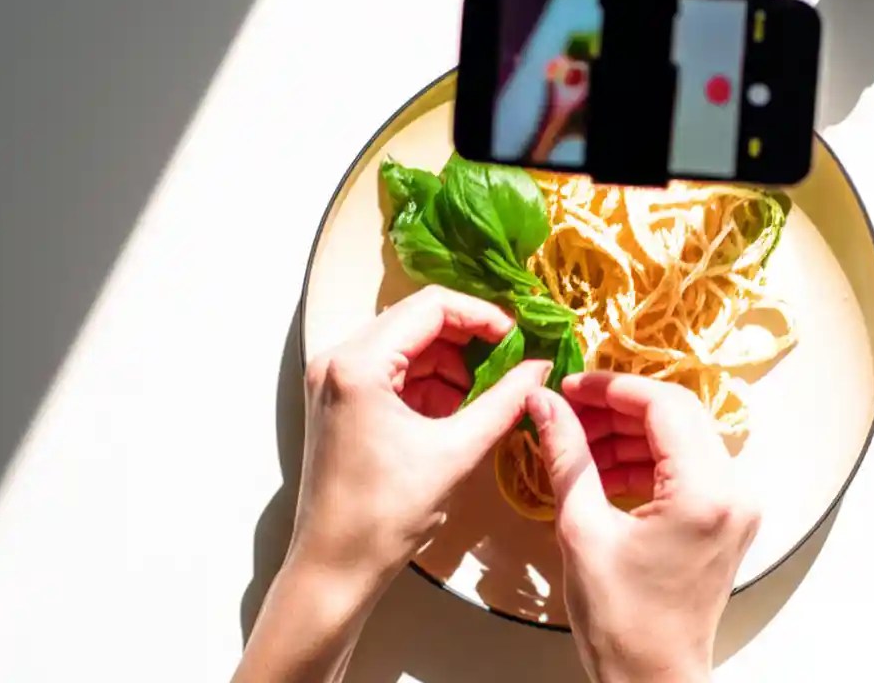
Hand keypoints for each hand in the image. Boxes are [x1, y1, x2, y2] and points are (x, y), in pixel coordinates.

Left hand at [293, 284, 550, 582]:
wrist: (334, 566)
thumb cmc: (385, 515)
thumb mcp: (456, 452)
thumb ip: (503, 402)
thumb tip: (540, 368)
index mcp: (358, 365)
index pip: (431, 307)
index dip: (482, 316)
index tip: (518, 339)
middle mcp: (337, 360)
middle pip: (416, 320)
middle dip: (468, 339)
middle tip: (510, 362)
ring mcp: (334, 380)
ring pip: (406, 346)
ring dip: (450, 363)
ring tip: (488, 394)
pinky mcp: (339, 401)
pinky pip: (393, 372)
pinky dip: (429, 384)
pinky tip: (458, 410)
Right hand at [528, 373, 760, 682]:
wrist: (653, 679)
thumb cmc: (619, 619)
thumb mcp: (582, 527)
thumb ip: (566, 454)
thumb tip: (544, 401)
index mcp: (705, 493)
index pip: (664, 405)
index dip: (612, 387)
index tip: (570, 387)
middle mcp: (734, 492)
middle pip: (679, 415)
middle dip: (620, 407)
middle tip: (570, 411)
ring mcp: (737, 506)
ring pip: (685, 437)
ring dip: (632, 432)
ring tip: (580, 441)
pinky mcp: (728, 519)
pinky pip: (690, 466)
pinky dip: (649, 458)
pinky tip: (606, 468)